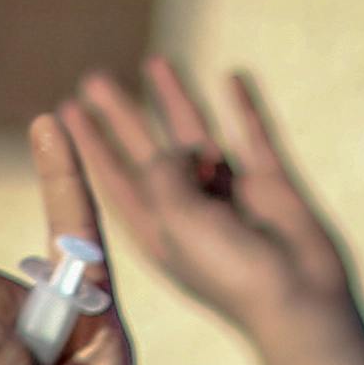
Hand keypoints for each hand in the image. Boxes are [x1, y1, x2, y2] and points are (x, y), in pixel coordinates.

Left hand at [62, 60, 363, 364]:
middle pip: (146, 150)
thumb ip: (162, 171)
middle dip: (120, 116)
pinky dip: (243, 108)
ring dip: (174, 100)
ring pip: (196, 136)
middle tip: (93, 79)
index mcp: (157, 228)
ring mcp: (230, 196)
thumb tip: (180, 146)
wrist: (300, 301)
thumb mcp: (175, 219)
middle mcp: (189, 210)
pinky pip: (253, 135)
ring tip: (153, 62)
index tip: (63, 109)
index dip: (89, 144)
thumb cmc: (229, 272)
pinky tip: (233, 78)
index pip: (112, 178)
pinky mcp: (270, 186)